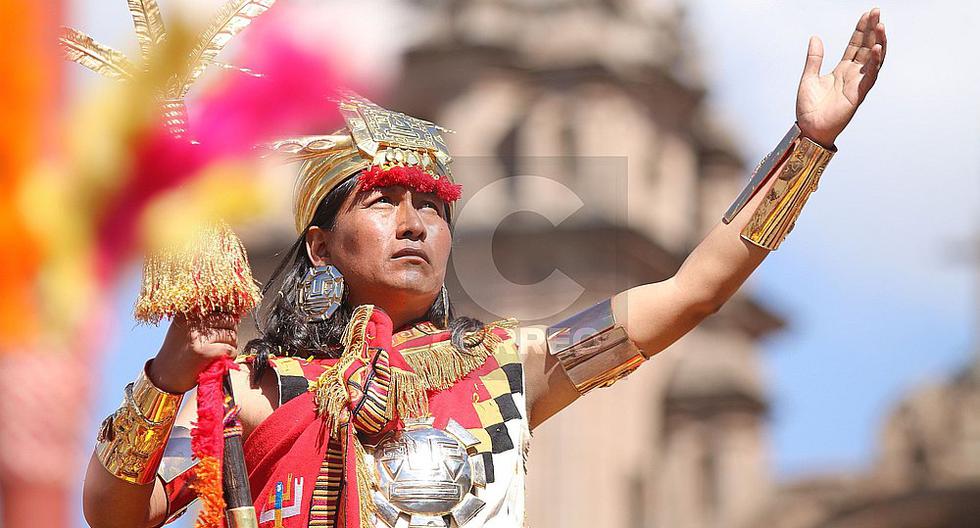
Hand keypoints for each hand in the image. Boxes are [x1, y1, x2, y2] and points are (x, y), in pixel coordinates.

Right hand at [147, 314, 238, 392]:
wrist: (164, 375)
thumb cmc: (179, 352)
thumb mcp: (186, 327)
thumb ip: (205, 319)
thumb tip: (234, 314)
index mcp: (189, 311)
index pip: (220, 307)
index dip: (226, 319)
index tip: (223, 328)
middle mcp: (192, 320)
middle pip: (228, 320)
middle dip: (230, 333)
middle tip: (221, 343)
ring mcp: (198, 336)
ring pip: (231, 335)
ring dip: (231, 345)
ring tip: (218, 352)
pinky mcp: (204, 352)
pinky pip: (229, 349)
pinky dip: (230, 356)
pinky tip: (219, 360)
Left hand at [796, 8, 886, 147]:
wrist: (808, 129)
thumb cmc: (809, 109)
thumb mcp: (809, 78)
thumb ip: (814, 59)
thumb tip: (815, 37)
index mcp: (842, 70)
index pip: (855, 45)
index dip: (861, 30)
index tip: (867, 14)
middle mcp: (853, 75)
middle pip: (866, 48)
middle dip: (872, 30)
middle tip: (877, 12)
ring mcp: (857, 84)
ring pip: (873, 60)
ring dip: (878, 43)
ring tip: (881, 25)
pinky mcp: (858, 95)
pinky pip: (870, 76)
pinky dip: (874, 63)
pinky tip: (876, 48)